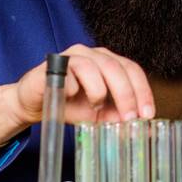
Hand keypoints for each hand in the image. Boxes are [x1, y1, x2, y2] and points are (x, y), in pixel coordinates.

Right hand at [0, 45, 154, 149]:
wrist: (35, 105)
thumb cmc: (69, 105)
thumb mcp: (98, 115)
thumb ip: (116, 116)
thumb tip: (138, 127)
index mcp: (108, 62)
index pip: (132, 70)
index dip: (142, 91)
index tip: (147, 114)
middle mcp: (92, 54)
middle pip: (116, 67)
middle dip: (126, 95)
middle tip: (129, 117)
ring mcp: (71, 56)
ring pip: (93, 67)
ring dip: (98, 91)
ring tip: (95, 107)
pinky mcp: (51, 64)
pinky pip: (67, 74)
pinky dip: (73, 89)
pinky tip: (70, 99)